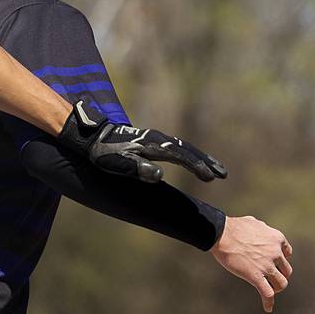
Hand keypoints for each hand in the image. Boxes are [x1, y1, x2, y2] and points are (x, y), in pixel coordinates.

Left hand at [57, 100, 228, 182]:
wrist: (91, 135)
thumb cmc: (103, 153)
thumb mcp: (118, 164)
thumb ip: (138, 169)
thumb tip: (160, 176)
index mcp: (152, 145)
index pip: (180, 156)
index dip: (197, 166)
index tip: (211, 177)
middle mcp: (157, 140)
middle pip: (187, 149)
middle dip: (206, 161)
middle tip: (223, 174)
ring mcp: (155, 139)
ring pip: (184, 147)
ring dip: (201, 158)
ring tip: (216, 169)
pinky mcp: (151, 142)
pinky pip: (176, 147)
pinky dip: (189, 154)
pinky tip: (193, 161)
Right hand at [211, 216, 292, 312]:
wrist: (222, 234)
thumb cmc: (234, 227)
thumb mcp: (254, 222)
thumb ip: (262, 229)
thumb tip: (261, 230)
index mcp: (277, 239)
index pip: (287, 253)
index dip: (281, 260)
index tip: (274, 264)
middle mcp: (276, 253)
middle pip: (286, 271)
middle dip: (279, 275)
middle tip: (270, 278)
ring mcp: (267, 266)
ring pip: (281, 284)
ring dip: (276, 288)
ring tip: (270, 291)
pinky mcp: (256, 277)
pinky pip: (267, 294)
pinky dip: (268, 302)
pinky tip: (268, 308)